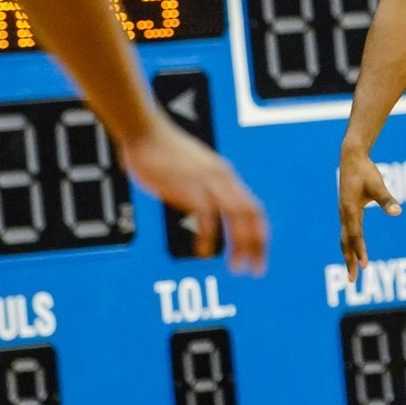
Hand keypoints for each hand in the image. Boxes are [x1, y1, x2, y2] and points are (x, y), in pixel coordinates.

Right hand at [118, 109, 267, 272]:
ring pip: (236, 215)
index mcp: (225, 177)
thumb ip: (206, 187)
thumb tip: (210, 209)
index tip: (259, 256)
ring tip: (237, 267)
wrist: (145, 134)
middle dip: (257, 244)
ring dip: (239, 244)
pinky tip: (205, 253)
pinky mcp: (188, 185)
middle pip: (251, 215)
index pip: (254, 209)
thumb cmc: (165, 153)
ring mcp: (207, 181)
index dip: (260, 234)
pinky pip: (207, 214)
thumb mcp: (194, 171)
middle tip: (256, 270)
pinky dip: (209, 236)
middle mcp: (222, 178)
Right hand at [339, 146, 400, 280]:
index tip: (364, 266)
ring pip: (344, 239)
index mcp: (350, 209)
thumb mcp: (377, 184)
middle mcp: (344, 214)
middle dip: (349, 261)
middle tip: (352, 280)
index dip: (360, 251)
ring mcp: (343, 213)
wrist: (351, 158)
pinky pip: (346, 232)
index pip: (356, 235)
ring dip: (348, 255)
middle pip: (346, 242)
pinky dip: (349, 245)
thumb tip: (398, 212)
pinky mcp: (346, 211)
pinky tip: (352, 251)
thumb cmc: (365, 171)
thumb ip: (386, 199)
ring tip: (352, 271)